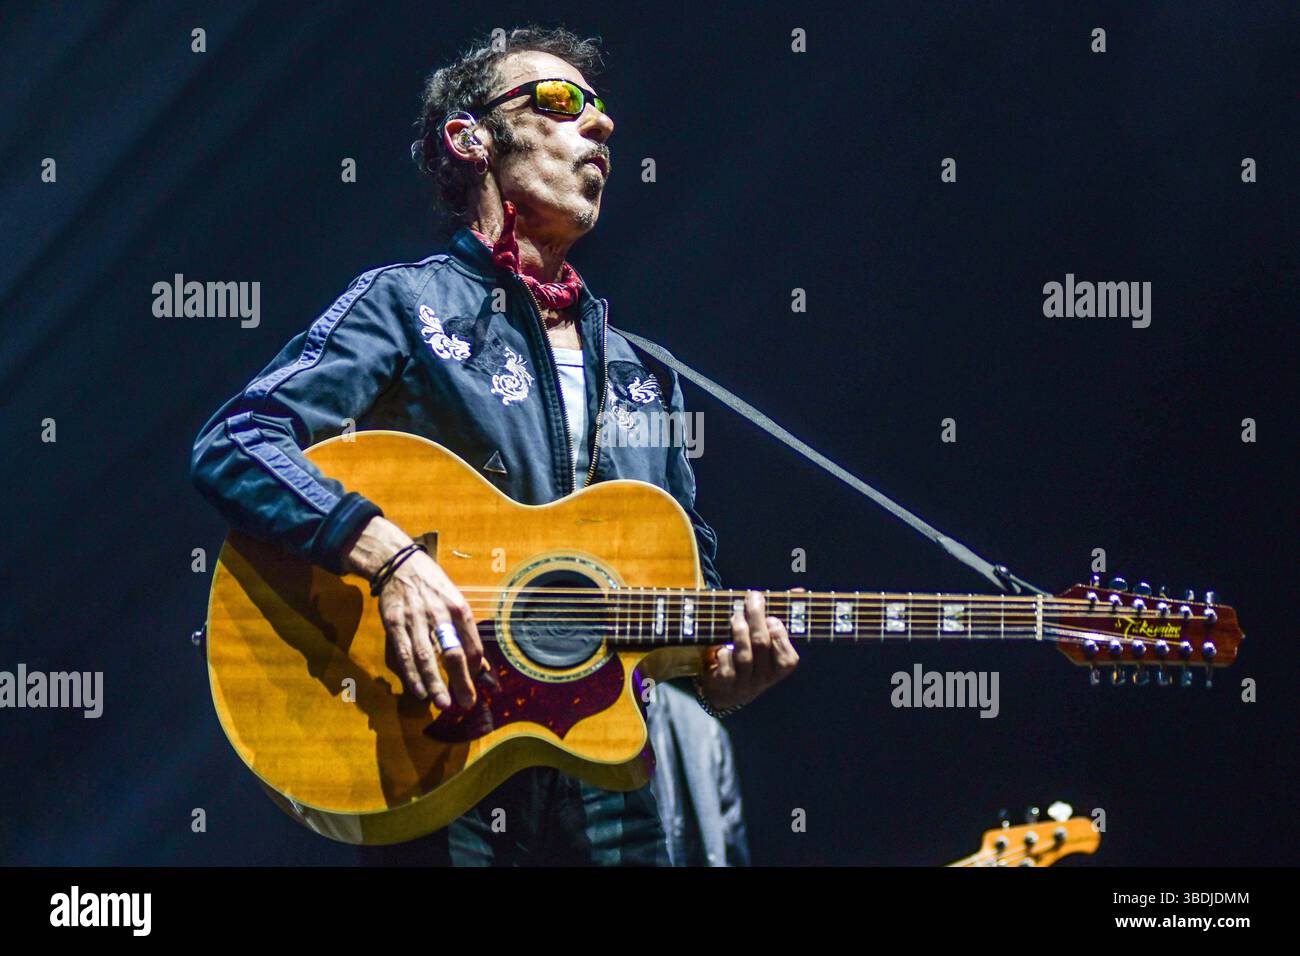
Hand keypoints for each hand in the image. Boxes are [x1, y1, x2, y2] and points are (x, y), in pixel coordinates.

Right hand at [344, 517, 482, 707]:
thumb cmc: (432, 585)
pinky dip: (412, 675)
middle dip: (461, 681)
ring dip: (435, 684)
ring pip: (426, 657)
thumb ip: (466, 631)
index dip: (476, 667)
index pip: (472, 644)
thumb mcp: (455, 600)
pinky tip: (419, 692)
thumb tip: (478, 663)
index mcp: (459, 608)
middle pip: (452, 653)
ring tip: (443, 704)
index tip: (477, 683)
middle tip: (467, 703)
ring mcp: (415, 620)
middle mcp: (439, 615)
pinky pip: (404, 654)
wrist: (399, 564)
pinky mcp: (394, 625)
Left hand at [699, 589, 799, 711]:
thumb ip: (783, 616)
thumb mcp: (768, 641)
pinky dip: (724, 652)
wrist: (726, 690)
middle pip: (762, 645)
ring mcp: (744, 681)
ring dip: (739, 630)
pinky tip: (722, 644)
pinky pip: (726, 667)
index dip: (780, 637)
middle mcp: (764, 678)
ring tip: (736, 615)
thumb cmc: (752, 656)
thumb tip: (799, 591)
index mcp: (779, 669)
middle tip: (752, 598)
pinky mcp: (724, 682)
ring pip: (744, 655)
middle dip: (756, 618)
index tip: (772, 617)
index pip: (788, 659)